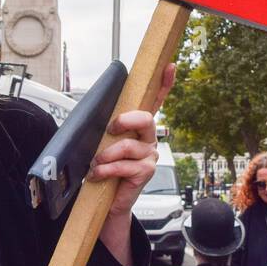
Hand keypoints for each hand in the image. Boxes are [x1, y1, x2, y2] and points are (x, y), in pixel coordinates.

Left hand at [88, 62, 175, 217]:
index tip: (169, 66)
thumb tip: (101, 119)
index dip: (164, 83)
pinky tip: (97, 175)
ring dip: (106, 155)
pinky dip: (105, 170)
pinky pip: (123, 166)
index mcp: (140, 127)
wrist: (108, 199)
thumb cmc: (106, 167)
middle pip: (146, 119)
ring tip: (96, 163)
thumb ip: (110, 129)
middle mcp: (149, 139)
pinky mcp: (145, 172)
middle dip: (125, 121)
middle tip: (110, 128)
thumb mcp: (105, 142)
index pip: (156, 101)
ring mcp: (150, 155)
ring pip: (127, 146)